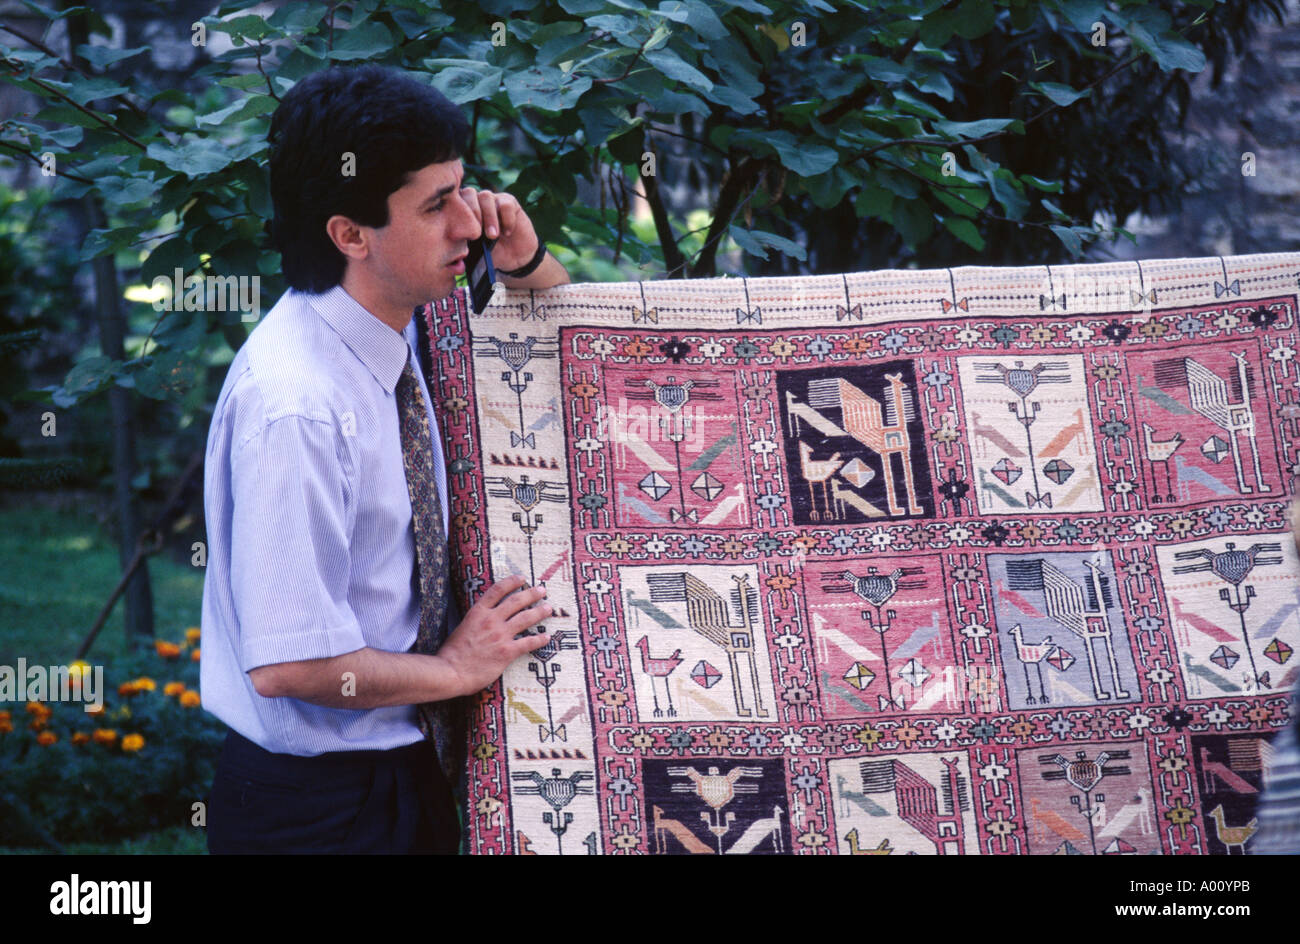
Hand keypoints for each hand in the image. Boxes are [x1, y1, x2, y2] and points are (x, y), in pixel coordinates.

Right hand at [434, 574, 551, 696]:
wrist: (450, 672)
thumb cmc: (452, 653)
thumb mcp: (462, 627)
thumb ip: (475, 620)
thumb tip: (484, 618)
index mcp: (478, 612)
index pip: (497, 591)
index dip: (511, 582)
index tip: (522, 578)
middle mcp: (491, 620)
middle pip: (516, 601)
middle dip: (531, 594)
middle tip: (542, 590)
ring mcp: (500, 635)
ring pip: (525, 618)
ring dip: (539, 612)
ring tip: (548, 608)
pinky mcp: (507, 652)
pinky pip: (528, 643)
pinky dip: (539, 639)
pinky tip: (546, 637)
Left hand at [458, 185, 539, 272]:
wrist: (513, 259)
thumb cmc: (489, 255)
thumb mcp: (472, 252)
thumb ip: (462, 244)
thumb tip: (452, 241)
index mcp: (463, 211)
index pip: (455, 200)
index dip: (458, 212)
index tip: (463, 233)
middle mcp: (477, 201)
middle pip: (469, 192)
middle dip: (472, 212)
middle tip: (477, 233)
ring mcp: (493, 200)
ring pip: (486, 196)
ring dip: (489, 217)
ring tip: (492, 236)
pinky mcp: (510, 203)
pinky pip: (506, 204)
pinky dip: (506, 219)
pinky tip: (507, 233)